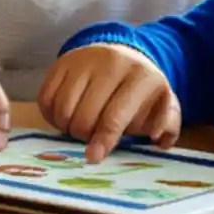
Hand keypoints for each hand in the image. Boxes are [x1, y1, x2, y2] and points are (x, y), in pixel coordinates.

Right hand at [38, 44, 180, 162]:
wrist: (121, 56)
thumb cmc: (141, 91)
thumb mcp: (162, 106)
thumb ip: (167, 125)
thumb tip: (158, 138)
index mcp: (140, 76)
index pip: (115, 116)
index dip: (103, 140)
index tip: (93, 157)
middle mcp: (111, 63)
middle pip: (84, 116)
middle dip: (84, 136)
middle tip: (91, 138)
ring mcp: (84, 60)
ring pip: (63, 108)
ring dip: (66, 127)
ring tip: (79, 127)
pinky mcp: (62, 62)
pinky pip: (46, 98)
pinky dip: (52, 115)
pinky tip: (65, 116)